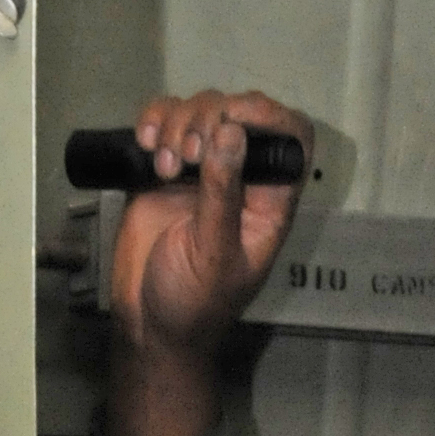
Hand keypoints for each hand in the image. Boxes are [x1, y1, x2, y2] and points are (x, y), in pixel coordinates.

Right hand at [109, 89, 312, 435]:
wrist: (148, 325)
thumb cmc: (195, 302)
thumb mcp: (214, 253)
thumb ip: (222, 193)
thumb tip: (232, 132)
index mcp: (269, 199)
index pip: (290, 137)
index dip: (269, 116)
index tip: (231, 120)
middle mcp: (239, 176)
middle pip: (239, 111)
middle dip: (210, 118)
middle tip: (186, 156)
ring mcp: (199, 170)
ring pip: (198, 110)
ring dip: (177, 123)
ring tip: (163, 165)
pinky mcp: (162, 169)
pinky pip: (162, 124)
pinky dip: (152, 122)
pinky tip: (144, 146)